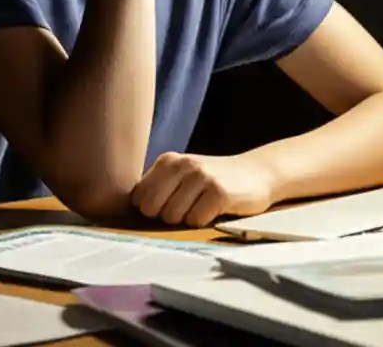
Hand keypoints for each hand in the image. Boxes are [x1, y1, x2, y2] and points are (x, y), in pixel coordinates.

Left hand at [131, 152, 276, 226]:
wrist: (258, 174)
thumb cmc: (214, 181)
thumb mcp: (183, 176)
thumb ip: (157, 187)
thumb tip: (124, 212)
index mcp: (168, 160)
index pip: (138, 199)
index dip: (153, 210)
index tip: (172, 205)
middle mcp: (182, 164)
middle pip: (152, 210)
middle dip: (167, 216)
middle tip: (189, 207)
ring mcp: (201, 177)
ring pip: (173, 217)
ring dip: (188, 219)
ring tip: (204, 205)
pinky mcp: (219, 192)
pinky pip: (196, 221)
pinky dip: (205, 221)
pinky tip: (217, 209)